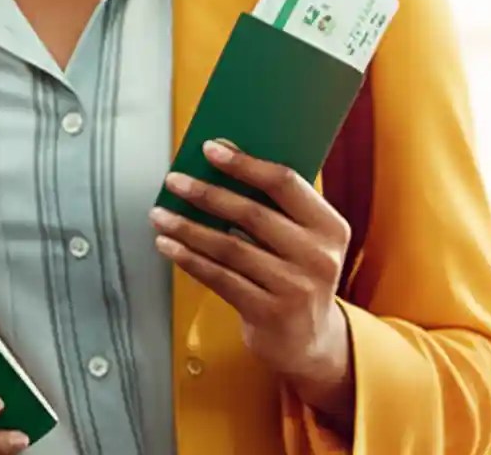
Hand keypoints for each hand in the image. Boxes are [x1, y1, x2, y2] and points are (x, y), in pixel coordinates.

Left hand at [150, 139, 354, 424]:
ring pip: (229, 247)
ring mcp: (295, 287)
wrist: (310, 342)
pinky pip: (220, 278)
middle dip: (206, 193)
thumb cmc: (297, 276)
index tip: (210, 148)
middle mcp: (318, 256)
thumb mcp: (303, 240)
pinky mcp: (269, 313)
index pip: (285, 183)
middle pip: (252, 214)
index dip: (244, 163)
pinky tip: (168, 245)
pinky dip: (189, 259)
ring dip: (187, 228)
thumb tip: (219, 163)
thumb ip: (275, 207)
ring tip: (160, 214)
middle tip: (174, 180)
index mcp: (330, 227)